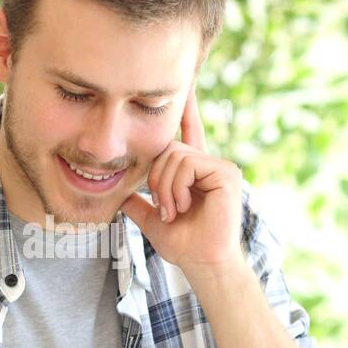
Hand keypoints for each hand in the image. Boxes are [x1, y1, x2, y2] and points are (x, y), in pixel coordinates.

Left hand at [119, 84, 245, 277]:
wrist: (202, 263)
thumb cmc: (184, 246)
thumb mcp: (154, 221)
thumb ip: (139, 205)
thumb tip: (122, 197)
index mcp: (195, 172)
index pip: (188, 134)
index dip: (186, 109)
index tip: (185, 84)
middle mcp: (209, 165)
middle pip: (168, 148)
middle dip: (156, 179)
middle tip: (166, 208)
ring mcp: (220, 167)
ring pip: (175, 156)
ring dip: (165, 187)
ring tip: (174, 209)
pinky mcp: (226, 173)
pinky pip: (188, 164)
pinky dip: (177, 187)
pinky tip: (184, 205)